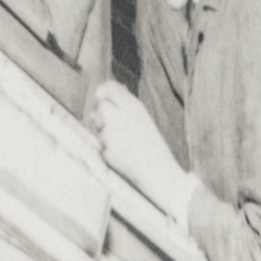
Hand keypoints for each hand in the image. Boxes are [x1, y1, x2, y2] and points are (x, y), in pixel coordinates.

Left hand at [88, 80, 199, 221]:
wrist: (161, 172)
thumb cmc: (152, 145)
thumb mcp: (142, 119)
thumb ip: (123, 105)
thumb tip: (99, 95)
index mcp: (135, 107)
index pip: (110, 88)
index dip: (104, 93)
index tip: (103, 100)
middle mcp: (123, 117)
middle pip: (101, 106)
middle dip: (103, 116)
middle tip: (115, 127)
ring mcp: (114, 134)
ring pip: (99, 128)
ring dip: (106, 136)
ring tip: (125, 145)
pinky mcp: (108, 151)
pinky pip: (102, 147)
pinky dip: (110, 152)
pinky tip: (124, 156)